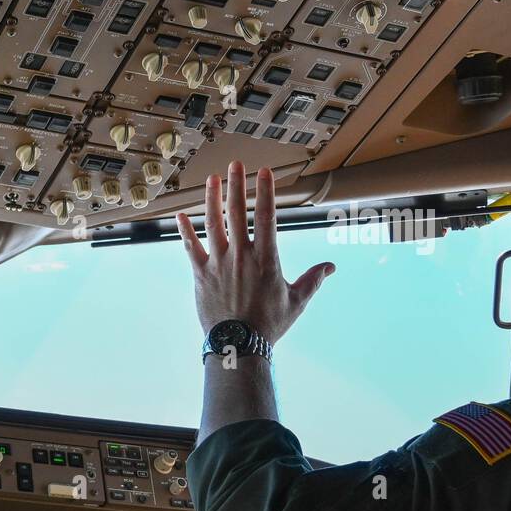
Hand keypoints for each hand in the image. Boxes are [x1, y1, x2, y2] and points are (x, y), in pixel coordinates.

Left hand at [176, 161, 334, 344]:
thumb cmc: (269, 324)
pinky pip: (190, 247)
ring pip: (213, 223)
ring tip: (212, 179)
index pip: (266, 216)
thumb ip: (313, 279)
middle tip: (235, 165)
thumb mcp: (297, 301)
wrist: (238, 345)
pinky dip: (184, 230)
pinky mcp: (201, 274)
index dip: (265, 191)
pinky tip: (180, 215)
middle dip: (236, 185)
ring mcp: (218, 263)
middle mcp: (241, 255)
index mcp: (266, 258)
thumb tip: (331, 267)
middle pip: (237, 212)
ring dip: (212, 199)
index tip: (264, 172)